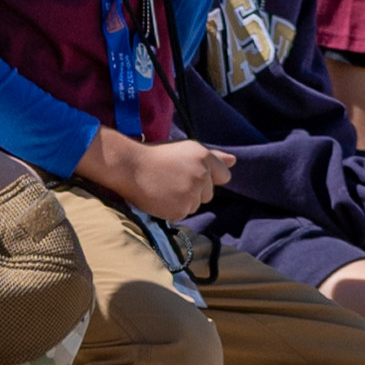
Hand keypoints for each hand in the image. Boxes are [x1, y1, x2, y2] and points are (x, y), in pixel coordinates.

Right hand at [86, 130, 224, 218]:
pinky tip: (160, 198)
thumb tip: (235, 161)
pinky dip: (172, 210)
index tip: (190, 176)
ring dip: (183, 201)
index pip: (223, 175)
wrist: (129, 167)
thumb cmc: (156, 156)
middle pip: (208, 194)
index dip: (207, 178)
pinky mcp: (180, 209)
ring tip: (164, 188)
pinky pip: (183, 214)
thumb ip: (213, 157)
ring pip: (196, 205)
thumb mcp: (186, 149)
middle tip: (172, 180)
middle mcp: (201, 174)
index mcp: (204, 156)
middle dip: (195, 191)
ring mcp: (191, 193)